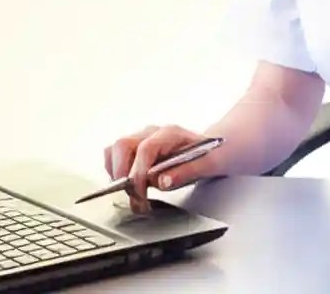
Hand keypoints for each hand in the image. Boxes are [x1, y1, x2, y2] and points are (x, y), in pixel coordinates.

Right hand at [102, 124, 221, 213]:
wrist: (215, 149)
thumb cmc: (212, 154)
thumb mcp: (209, 164)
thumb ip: (186, 172)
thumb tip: (161, 181)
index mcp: (170, 134)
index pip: (145, 150)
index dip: (138, 174)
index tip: (140, 195)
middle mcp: (152, 133)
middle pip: (122, 145)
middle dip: (122, 174)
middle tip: (135, 197)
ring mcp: (142, 139)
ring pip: (114, 150)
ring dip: (117, 174)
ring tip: (133, 193)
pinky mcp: (136, 149)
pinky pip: (115, 157)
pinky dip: (116, 173)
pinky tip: (132, 186)